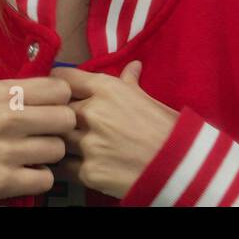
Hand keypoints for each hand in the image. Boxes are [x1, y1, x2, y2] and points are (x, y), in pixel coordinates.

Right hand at [0, 77, 75, 202]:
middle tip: (45, 132)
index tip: (52, 106)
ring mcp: (9, 151)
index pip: (61, 90)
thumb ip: (18, 92)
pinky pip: (46, 179)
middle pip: (66, 119)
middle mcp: (10, 118)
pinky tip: (26, 172)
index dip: (60, 99)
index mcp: (5, 93)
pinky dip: (38, 178)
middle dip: (59, 127)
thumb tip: (53, 91)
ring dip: (48, 154)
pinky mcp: (6, 181)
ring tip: (32, 153)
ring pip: (58, 150)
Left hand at [48, 61, 178, 198]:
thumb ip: (130, 83)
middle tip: (61, 123)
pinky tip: (74, 164)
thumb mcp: (148, 99)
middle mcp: (92, 113)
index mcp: (105, 89)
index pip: (62, 79)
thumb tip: (132, 66)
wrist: (182, 167)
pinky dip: (67, 166)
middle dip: (57, 117)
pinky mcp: (89, 172)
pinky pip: (64, 167)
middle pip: (55, 110)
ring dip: (60, 142)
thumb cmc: (168, 129)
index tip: (57, 94)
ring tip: (66, 145)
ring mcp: (88, 144)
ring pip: (57, 138)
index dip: (57, 86)